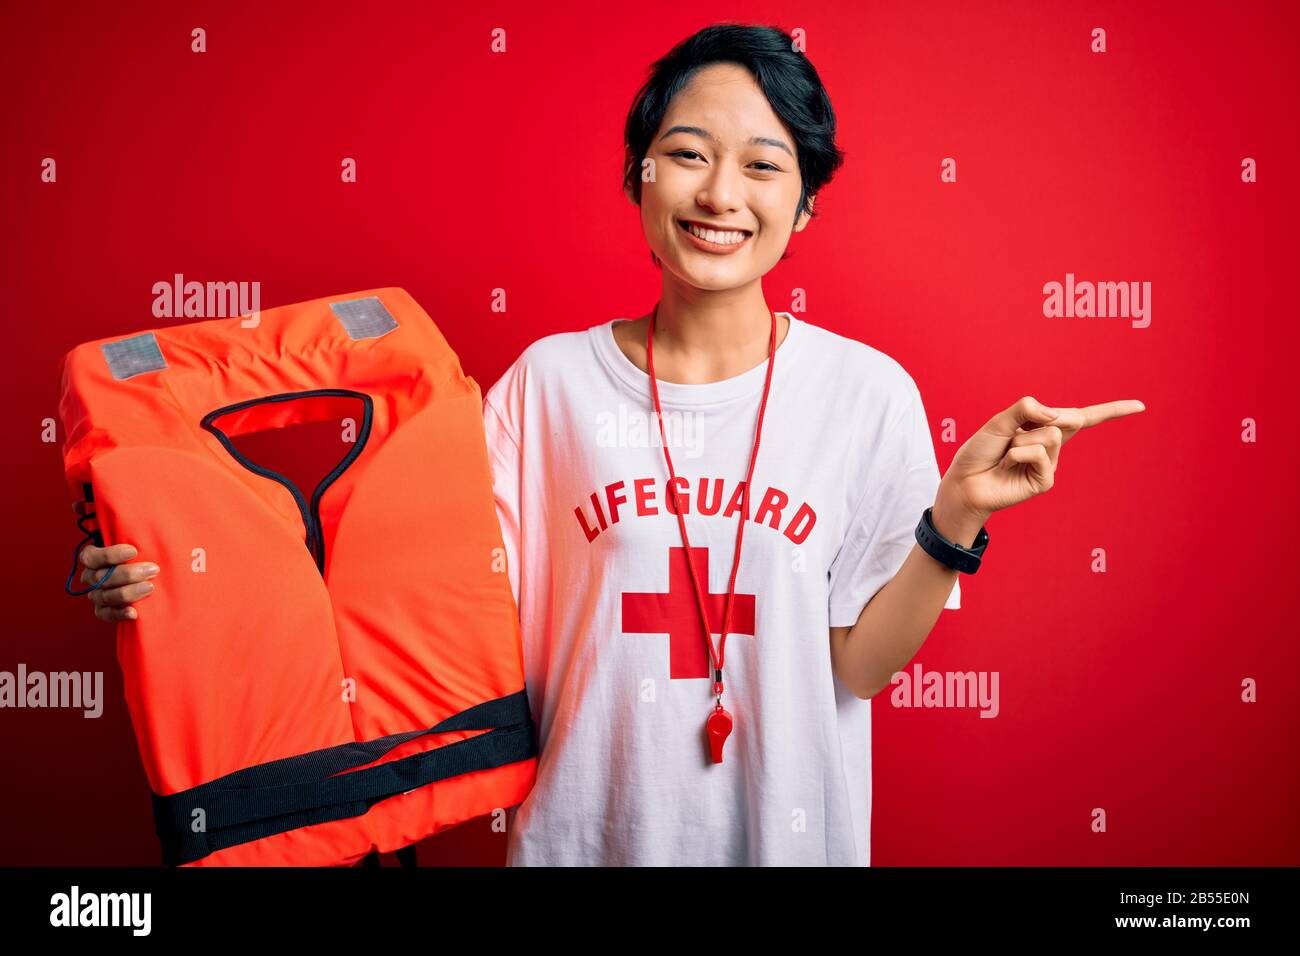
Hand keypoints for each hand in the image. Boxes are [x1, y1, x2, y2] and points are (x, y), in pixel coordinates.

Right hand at [71, 500, 158, 622]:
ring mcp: (97, 594)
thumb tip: (78, 504)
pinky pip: (106, 615)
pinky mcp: (104, 610)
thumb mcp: (129, 531)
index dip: (111, 554)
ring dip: (128, 593)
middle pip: (101, 578)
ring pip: (105, 596)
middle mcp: (91, 576)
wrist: (149, 572)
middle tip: (153, 569)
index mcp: (92, 556)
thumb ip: (109, 516)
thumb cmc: (138, 547)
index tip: (134, 550)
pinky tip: (135, 612)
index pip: (92, 557)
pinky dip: (119, 614)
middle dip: (128, 574)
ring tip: (151, 587)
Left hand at [936, 395, 1145, 527]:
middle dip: (1045, 418)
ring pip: (1049, 434)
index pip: (1084, 417)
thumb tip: (1058, 416)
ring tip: (1007, 453)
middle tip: (1012, 438)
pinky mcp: (1045, 481)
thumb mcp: (1000, 421)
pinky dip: (1019, 453)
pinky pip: (1039, 453)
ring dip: (1020, 439)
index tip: (1141, 406)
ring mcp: (1051, 464)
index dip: (1113, 411)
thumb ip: (1027, 409)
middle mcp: (1052, 445)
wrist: (964, 482)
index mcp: (1044, 427)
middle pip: (1069, 418)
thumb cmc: (980, 452)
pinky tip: (1008, 464)